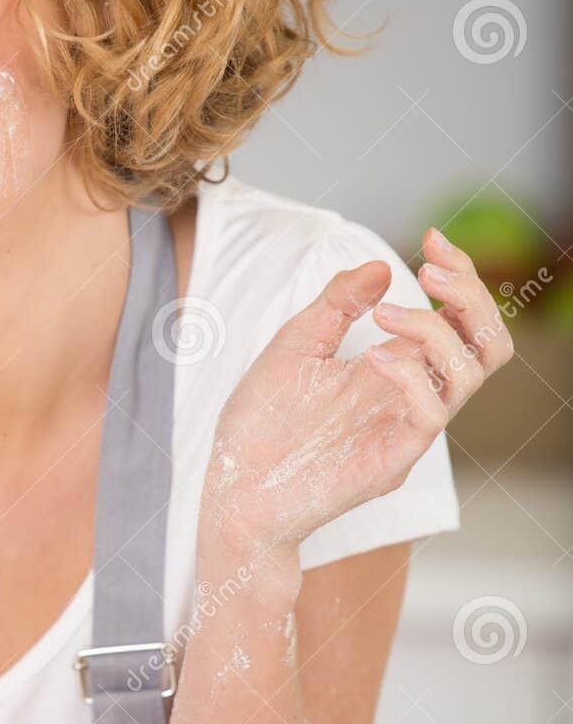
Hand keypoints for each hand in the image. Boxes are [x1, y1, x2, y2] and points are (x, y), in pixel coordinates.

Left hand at [199, 228, 513, 556]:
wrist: (235, 486)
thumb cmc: (264, 422)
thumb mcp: (296, 345)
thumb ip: (336, 305)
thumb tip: (379, 267)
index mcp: (398, 367)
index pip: (459, 318)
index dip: (460, 274)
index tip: (434, 237)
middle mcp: (413, 396)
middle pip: (488, 345)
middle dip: (471, 296)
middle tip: (430, 270)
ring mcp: (407, 430)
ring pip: (470, 375)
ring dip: (435, 330)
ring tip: (383, 317)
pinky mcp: (393, 460)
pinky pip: (430, 414)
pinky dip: (411, 374)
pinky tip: (372, 357)